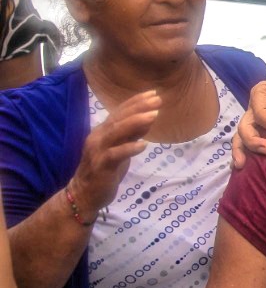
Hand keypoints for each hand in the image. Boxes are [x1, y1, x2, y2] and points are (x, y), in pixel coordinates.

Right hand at [70, 91, 160, 213]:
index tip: (153, 93)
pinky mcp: (100, 165)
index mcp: (103, 132)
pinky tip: (144, 144)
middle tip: (157, 99)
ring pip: (116, 132)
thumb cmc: (105, 170)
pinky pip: (115, 154)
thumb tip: (148, 118)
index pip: (120, 112)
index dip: (136, 102)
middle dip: (138, 108)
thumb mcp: (121, 149)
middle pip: (119, 118)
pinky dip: (129, 148)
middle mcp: (98, 137)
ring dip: (135, 122)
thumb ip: (132, 134)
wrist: (85, 194)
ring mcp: (97, 151)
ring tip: (154, 115)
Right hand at [230, 60, 265, 168]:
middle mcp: (254, 107)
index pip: (262, 113)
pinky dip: (245, 153)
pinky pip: (249, 141)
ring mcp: (256, 119)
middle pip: (245, 126)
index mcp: (261, 93)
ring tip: (243, 165)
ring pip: (242, 136)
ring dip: (242, 151)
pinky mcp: (262, 129)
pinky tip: (244, 168)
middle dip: (253, 140)